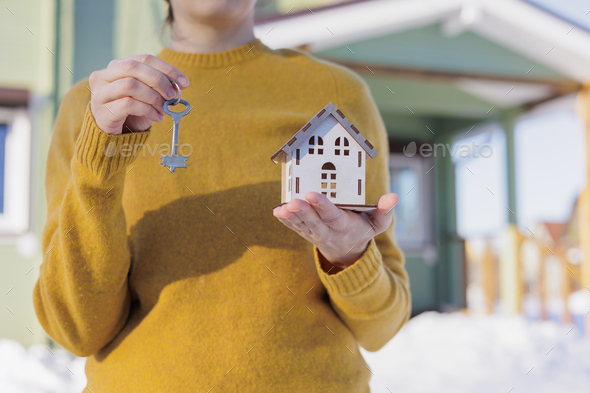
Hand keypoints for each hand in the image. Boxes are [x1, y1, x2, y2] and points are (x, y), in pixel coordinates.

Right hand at [89, 54, 189, 134]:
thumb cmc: (132, 112)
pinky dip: (148, 110)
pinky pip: (128, 104)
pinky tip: (157, 117)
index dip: (167, 69)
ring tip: (164, 109)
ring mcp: (100, 93)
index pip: (144, 59)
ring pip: (130, 85)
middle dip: (159, 80)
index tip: (184, 83)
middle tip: (173, 95)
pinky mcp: (102, 111)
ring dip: (153, 97)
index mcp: (116, 66)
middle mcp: (103, 76)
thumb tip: (180, 85)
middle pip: (133, 67)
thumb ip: (159, 87)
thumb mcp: (147, 95)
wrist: (114, 135)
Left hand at [272, 192, 398, 271]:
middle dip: (303, 211)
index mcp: (345, 226)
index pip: (333, 216)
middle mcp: (328, 231)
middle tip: (293, 201)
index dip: (323, 206)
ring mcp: (314, 234)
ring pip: (301, 225)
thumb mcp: (378, 224)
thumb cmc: (362, 230)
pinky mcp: (305, 233)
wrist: (347, 253)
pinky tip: (277, 211)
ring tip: (283, 207)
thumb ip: (385, 210)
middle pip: (314, 222)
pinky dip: (285, 220)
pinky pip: (294, 227)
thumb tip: (393, 196)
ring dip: (291, 216)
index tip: (312, 194)